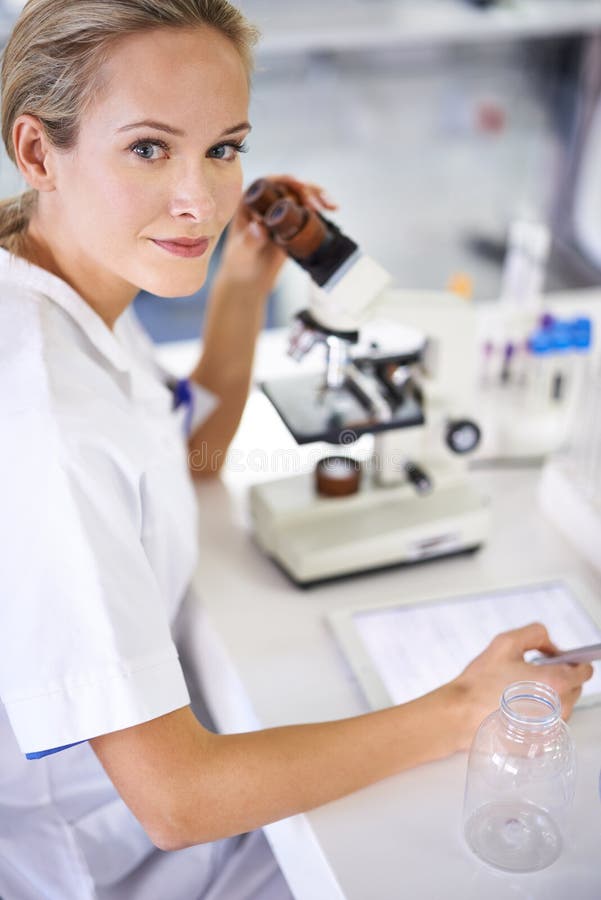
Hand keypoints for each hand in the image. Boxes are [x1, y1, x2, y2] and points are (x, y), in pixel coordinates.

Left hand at [217, 174, 337, 297]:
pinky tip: (333, 209)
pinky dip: (321, 208)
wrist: (251, 279)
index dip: (285, 180)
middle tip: (318, 207)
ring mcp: (281, 210)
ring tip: (332, 207)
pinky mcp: (293, 222)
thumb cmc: (240, 264)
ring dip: (318, 197)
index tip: (298, 183)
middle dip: (307, 192)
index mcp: (249, 201)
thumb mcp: (243, 252)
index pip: (268, 183)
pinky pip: (308, 210)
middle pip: (290, 188)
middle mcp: (265, 201)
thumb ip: (249, 241)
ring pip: (302, 196)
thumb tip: (260, 228)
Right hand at [450, 622, 593, 749]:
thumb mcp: (506, 643)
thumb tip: (552, 647)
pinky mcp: (540, 743)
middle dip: (559, 678)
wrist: (461, 714)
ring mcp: (550, 729)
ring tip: (521, 692)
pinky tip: (518, 708)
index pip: (584, 671)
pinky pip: (549, 723)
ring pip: (563, 706)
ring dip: (550, 697)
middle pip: (574, 688)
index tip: (561, 660)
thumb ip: (535, 634)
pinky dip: (540, 714)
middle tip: (532, 674)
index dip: (573, 662)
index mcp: (555, 682)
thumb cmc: (481, 682)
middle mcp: (558, 708)